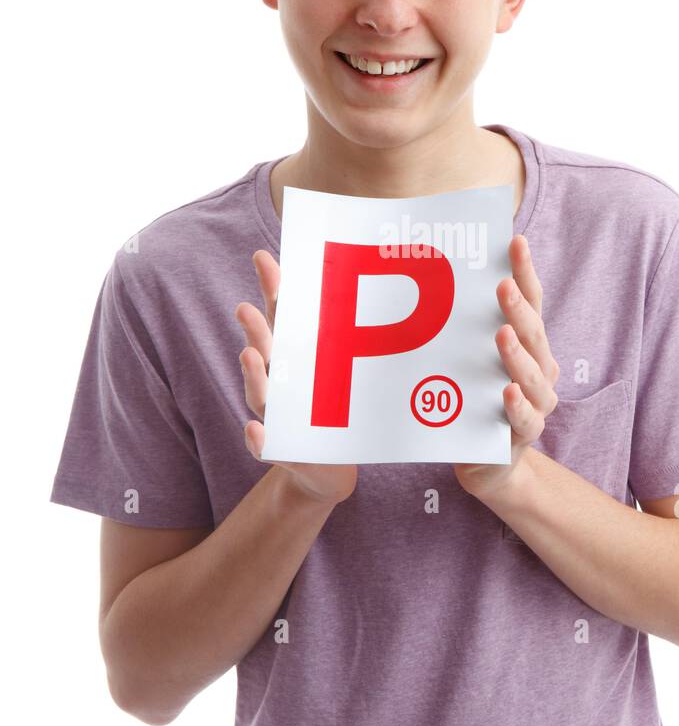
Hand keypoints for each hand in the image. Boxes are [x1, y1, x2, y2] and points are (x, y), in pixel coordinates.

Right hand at [235, 249, 357, 504]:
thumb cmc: (336, 412)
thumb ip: (352, 338)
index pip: (281, 319)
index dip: (271, 289)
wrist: (327, 469)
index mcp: (293, 358)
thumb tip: (385, 286)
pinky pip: (265, 447)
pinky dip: (257, 439)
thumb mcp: (346, 371)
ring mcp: (277, 418)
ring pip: (260, 394)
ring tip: (249, 354)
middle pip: (264, 351)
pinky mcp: (283, 452)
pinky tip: (255, 430)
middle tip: (246, 307)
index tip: (263, 256)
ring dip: (252, 374)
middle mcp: (278, 383)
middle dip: (256, 329)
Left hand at [453, 234, 559, 501]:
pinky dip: (517, 405)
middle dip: (518, 308)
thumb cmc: (471, 401)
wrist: (485, 463)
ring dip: (517, 355)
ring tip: (503, 334)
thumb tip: (426, 280)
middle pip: (534, 333)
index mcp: (527, 344)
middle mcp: (539, 368)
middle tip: (502, 286)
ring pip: (533, 375)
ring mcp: (536, 402)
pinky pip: (525, 419)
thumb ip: (460, 329)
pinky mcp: (524, 435)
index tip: (515, 240)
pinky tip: (506, 392)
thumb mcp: (465, 360)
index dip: (525, 272)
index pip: (530, 301)